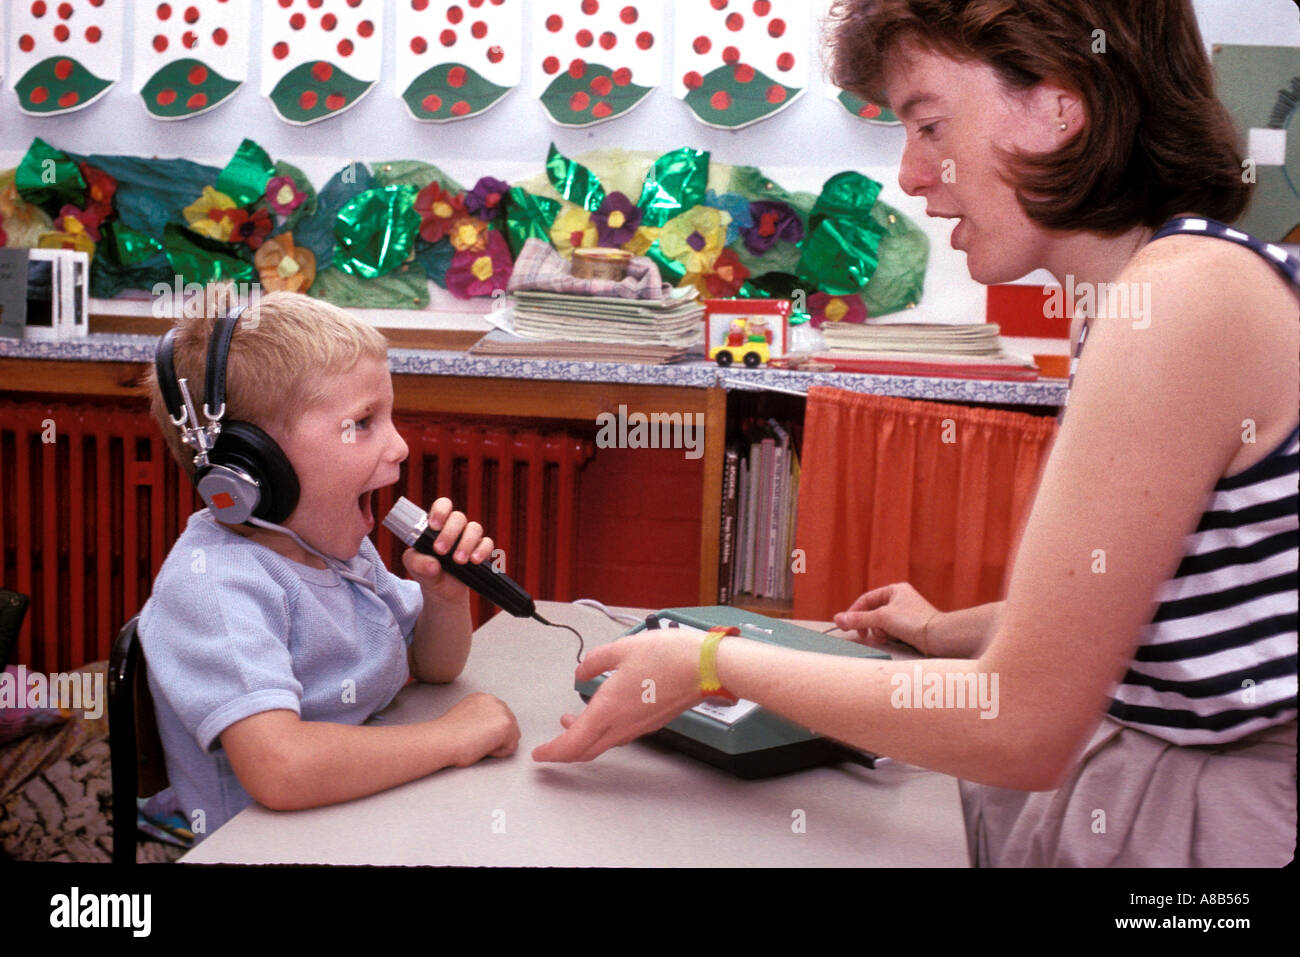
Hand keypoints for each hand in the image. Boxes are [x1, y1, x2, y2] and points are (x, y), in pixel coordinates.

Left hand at [401, 497, 494, 601]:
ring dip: (466, 543)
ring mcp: (469, 538)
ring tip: (459, 561)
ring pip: (475, 528)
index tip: (434, 527)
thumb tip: (433, 565)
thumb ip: (418, 563)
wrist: (441, 592)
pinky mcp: (481, 550)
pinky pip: (487, 543)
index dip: (440, 511)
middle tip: (441, 551)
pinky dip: (482, 551)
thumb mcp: (415, 568)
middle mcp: (454, 528)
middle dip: (450, 533)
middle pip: (458, 517)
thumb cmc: (426, 573)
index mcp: (436, 525)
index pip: (442, 506)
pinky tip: (474, 561)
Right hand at [439, 693, 520, 765]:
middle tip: (474, 741)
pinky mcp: (507, 724)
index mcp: (483, 698)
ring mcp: (502, 711)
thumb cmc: (447, 736)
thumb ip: (479, 718)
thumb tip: (488, 729)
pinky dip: (498, 753)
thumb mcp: (465, 717)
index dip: (486, 734)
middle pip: (508, 727)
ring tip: (477, 742)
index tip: (471, 735)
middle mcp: (495, 700)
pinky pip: (511, 748)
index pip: (498, 720)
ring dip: (496, 745)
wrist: (442, 740)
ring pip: (511, 737)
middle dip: (495, 738)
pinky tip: (481, 747)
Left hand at [532, 628, 706, 762]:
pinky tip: (603, 713)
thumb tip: (581, 671)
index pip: (572, 744)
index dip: (551, 752)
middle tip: (550, 747)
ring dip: (583, 738)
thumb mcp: (621, 649)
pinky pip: (619, 735)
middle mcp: (622, 725)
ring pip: (602, 743)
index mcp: (609, 710)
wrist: (706, 668)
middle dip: (563, 751)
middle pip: (585, 751)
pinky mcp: (651, 722)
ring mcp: (638, 726)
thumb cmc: (669, 658)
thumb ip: (595, 662)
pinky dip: (602, 731)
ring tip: (572, 722)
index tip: (539, 753)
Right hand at [833, 582, 938, 654]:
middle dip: (867, 624)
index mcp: (894, 589)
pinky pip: (890, 629)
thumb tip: (837, 618)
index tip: (846, 625)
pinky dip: (887, 635)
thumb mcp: (881, 618)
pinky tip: (891, 639)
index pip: (866, 599)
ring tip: (883, 637)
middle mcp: (900, 599)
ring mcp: (905, 613)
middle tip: (863, 634)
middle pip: (873, 611)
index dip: (854, 612)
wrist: (938, 637)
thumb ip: (859, 619)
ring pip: (881, 622)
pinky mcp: (910, 626)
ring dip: (877, 631)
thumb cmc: (913, 622)